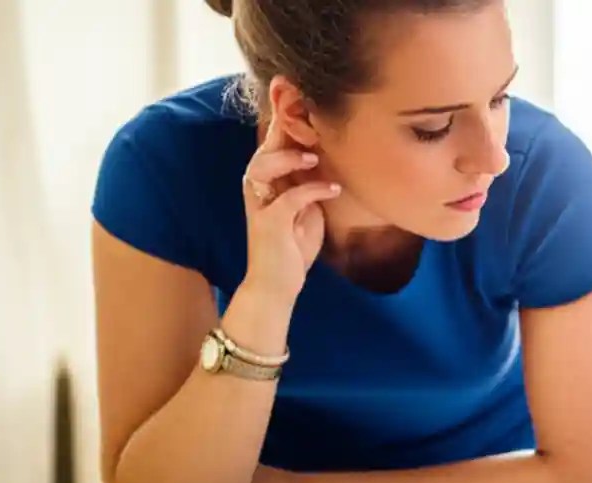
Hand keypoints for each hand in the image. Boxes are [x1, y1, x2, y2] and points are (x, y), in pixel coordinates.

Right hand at [241, 115, 341, 299]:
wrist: (278, 284)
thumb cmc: (293, 245)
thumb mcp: (307, 206)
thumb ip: (310, 180)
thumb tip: (329, 156)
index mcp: (267, 180)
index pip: (273, 142)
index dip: (282, 115)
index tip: (294, 90)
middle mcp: (258, 187)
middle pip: (265, 146)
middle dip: (281, 124)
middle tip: (304, 109)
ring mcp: (260, 204)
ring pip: (263, 166)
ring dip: (289, 158)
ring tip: (314, 157)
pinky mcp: (269, 223)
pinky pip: (289, 198)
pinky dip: (312, 191)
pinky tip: (333, 189)